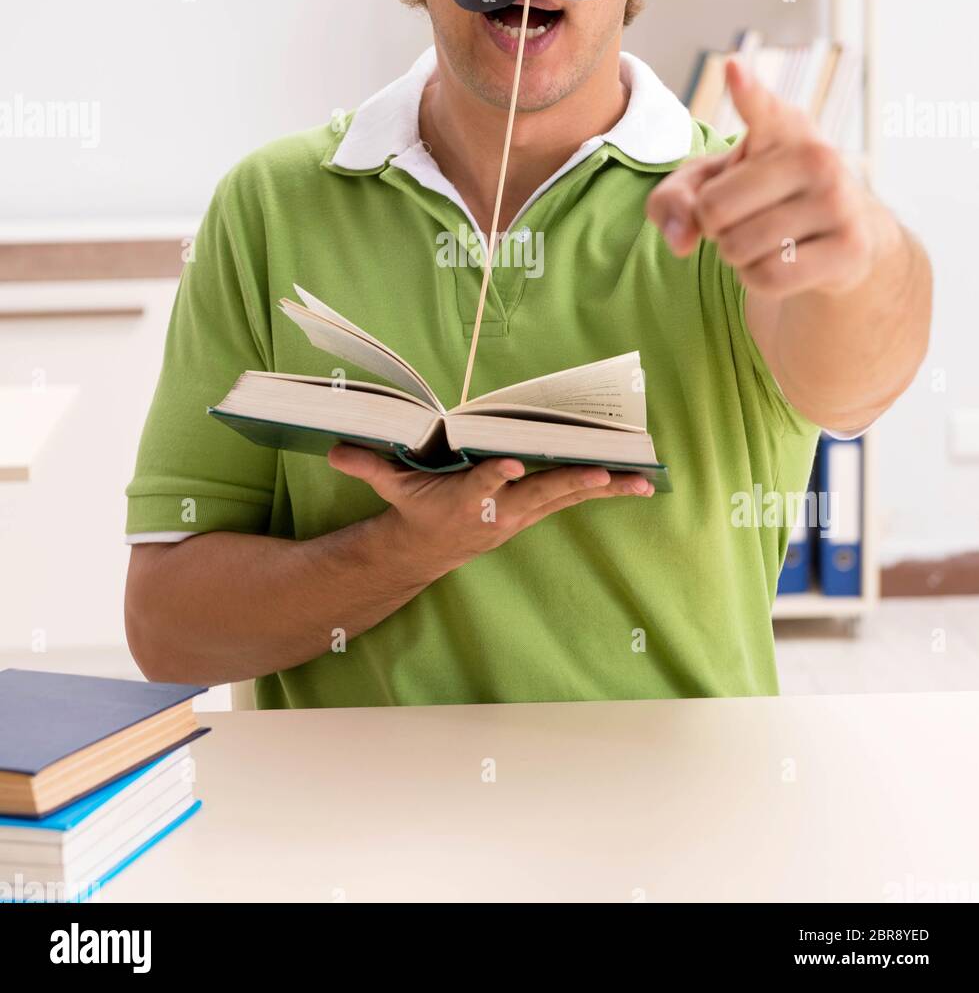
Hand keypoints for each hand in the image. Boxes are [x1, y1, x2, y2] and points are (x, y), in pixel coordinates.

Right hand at [326, 443, 653, 575]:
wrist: (430, 550)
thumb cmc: (417, 508)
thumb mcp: (391, 487)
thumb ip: (369, 465)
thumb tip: (335, 449)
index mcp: (465, 500)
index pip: (481, 486)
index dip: (495, 477)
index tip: (509, 466)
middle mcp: (501, 509)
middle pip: (540, 494)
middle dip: (571, 484)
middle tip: (601, 475)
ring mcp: (522, 513)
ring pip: (567, 496)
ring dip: (605, 488)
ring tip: (642, 480)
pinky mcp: (536, 511)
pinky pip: (573, 497)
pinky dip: (605, 488)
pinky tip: (636, 481)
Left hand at [646, 56, 881, 298]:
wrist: (838, 237)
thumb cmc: (759, 199)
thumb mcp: (709, 185)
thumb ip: (673, 200)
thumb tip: (681, 238)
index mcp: (782, 127)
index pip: (761, 108)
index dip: (747, 92)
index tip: (734, 70)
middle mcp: (817, 156)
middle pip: (714, 208)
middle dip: (712, 225)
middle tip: (741, 216)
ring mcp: (839, 201)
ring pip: (739, 247)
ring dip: (735, 254)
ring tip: (763, 238)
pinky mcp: (850, 247)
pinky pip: (766, 276)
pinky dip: (756, 278)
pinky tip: (780, 261)